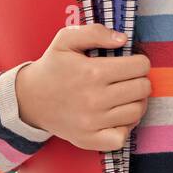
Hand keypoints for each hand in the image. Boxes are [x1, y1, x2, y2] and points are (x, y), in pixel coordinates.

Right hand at [15, 24, 151, 151]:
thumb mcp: (66, 39)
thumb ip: (95, 32)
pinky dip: (125, 127)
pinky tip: (117, 116)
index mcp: (93, 72)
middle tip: (128, 79)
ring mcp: (92, 123)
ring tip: (125, 95)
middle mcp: (95, 99)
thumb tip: (122, 39)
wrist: (29, 99)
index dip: (139, 61)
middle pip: (143, 88)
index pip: (140, 67)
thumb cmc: (52, 67)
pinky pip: (122, 137)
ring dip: (136, 102)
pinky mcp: (89, 140)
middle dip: (140, 80)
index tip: (129, 63)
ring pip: (137, 111)